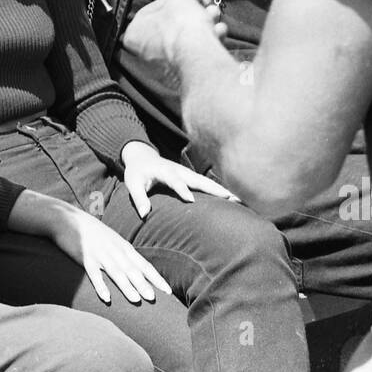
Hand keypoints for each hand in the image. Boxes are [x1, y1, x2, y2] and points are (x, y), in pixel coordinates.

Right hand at [47, 202, 171, 304]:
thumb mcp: (112, 239)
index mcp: (123, 246)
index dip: (156, 278)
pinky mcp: (85, 257)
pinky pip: (94, 274)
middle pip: (132, 269)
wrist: (67, 218)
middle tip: (154, 299)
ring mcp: (100, 254)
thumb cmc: (91, 231)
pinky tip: (107, 298)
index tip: (168, 291)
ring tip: (137, 300)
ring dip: (127, 286)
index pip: (144, 264)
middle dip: (144, 284)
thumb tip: (137, 268)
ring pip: (116, 272)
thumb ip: (124, 253)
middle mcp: (115, 250)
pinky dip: (101, 286)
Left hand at [120, 140, 237, 218]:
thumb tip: (144, 215)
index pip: (174, 180)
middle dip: (213, 189)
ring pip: (207, 182)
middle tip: (229, 198)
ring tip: (238, 200)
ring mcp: (187, 173)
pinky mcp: (191, 177)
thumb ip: (138, 198)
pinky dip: (219, 191)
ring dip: (222, 190)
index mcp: (164, 171)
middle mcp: (179, 171)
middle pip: (198, 180)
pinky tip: (232, 199)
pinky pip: (207, 185)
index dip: (182, 189)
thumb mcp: (133, 184)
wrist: (143, 157)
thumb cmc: (137, 172)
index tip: (190, 200)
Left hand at [123, 0, 227, 68]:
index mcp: (135, 32)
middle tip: (207, 3)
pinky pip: (198, 51)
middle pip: (176, 22)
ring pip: (189, 36)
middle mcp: (146, 51)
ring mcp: (166, 64)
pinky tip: (218, 32)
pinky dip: (209, 40)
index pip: (157, 7)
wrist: (196, 56)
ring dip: (206, 22)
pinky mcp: (186, 72)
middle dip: (196, 11)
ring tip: (213, 15)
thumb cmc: (181, 25)